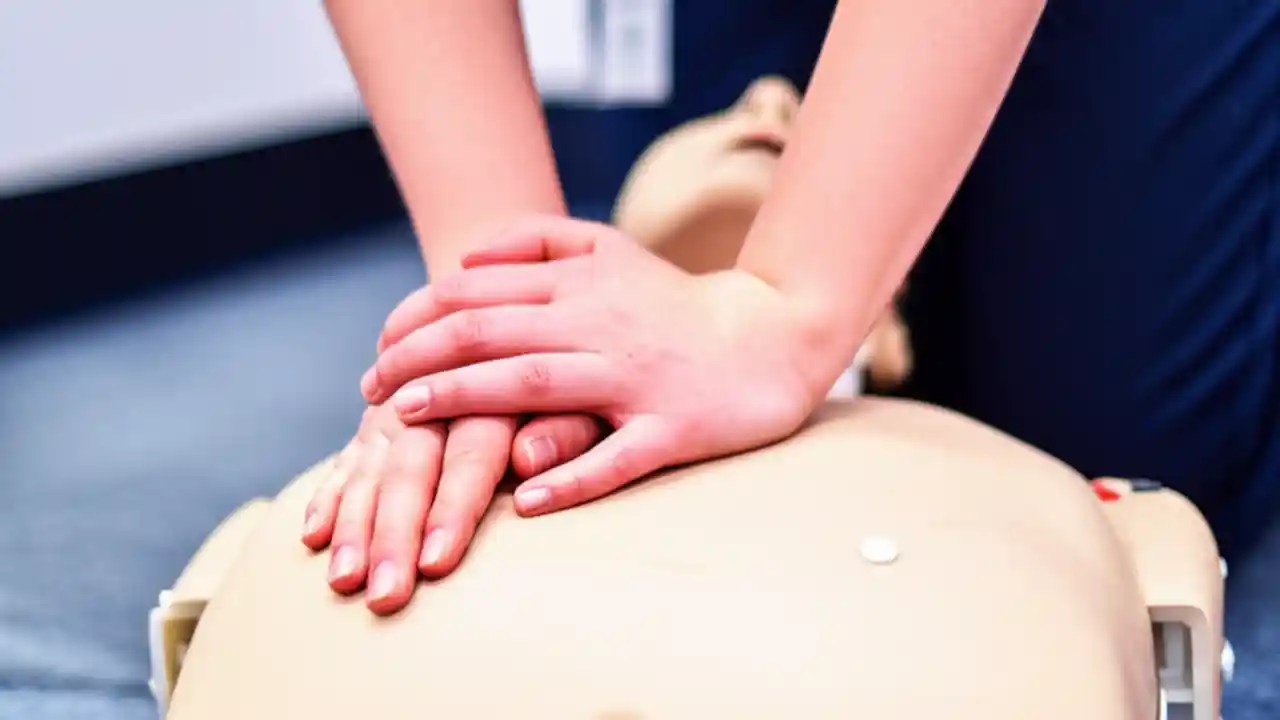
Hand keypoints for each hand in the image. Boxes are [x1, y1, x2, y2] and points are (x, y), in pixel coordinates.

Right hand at [301, 404, 600, 613]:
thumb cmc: (575, 380)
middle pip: (411, 464)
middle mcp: (443, 392)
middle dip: (393, 533)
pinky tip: (313, 532)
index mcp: (501, 389)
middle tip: (385, 595)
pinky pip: (351, 452)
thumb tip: (529, 462)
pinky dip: (331, 490)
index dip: (453, 508)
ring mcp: (405, 402)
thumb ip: (565, 432)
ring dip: (354, 523)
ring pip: (371, 461)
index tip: (437, 564)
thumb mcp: (588, 400)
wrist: (525, 322)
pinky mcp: (382, 413)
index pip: (472, 455)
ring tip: (342, 581)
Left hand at [361, 215, 831, 516]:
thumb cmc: (674, 302)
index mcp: (582, 282)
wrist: (770, 338)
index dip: (416, 317)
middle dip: (418, 358)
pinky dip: (569, 477)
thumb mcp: (610, 248)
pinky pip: (615, 456)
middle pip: (491, 333)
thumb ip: (537, 239)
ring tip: (408, 419)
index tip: (381, 349)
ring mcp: (636, 378)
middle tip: (373, 390)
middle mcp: (601, 324)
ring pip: (535, 384)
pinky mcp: (672, 428)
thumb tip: (464, 257)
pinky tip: (523, 497)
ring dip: (464, 400)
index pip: (477, 290)